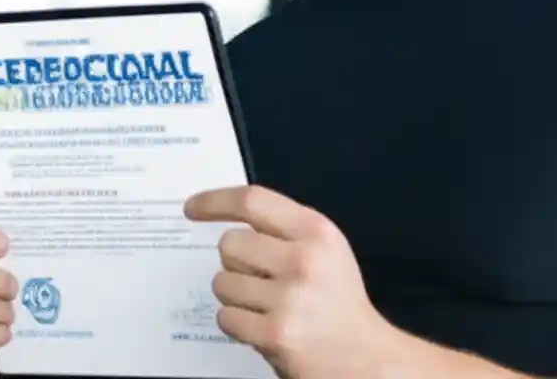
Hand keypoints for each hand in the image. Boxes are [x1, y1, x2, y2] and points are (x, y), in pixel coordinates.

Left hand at [184, 185, 401, 378]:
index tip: (193, 208)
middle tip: (260, 279)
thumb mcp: (326, 249)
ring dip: (235, 296)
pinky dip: (237, 324)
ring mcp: (288, 298)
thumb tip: (230, 218)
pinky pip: (225, 317)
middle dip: (235, 262)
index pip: (252, 201)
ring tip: (266, 306)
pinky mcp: (274, 333)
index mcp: (316, 231)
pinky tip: (263, 326)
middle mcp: (303, 259)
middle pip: (229, 243)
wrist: (363, 356)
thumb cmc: (339, 301)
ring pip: (222, 282)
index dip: (215, 201)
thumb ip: (285, 230)